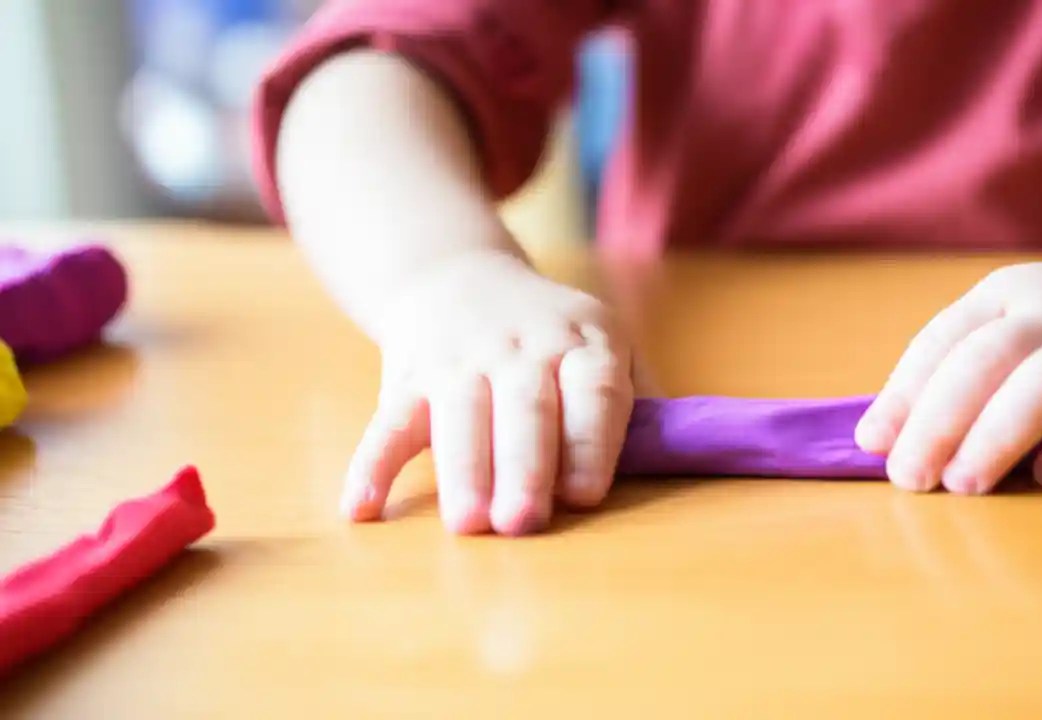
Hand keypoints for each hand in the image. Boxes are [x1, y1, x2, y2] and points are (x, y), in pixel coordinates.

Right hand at [342, 250, 635, 534]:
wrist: (458, 277)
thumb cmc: (549, 334)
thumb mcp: (602, 339)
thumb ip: (635, 393)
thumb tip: (672, 451)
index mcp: (583, 341)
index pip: (593, 391)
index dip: (591, 441)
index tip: (585, 494)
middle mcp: (522, 346)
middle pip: (526, 408)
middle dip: (525, 466)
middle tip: (524, 521)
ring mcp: (460, 359)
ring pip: (460, 414)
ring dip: (463, 470)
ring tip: (468, 524)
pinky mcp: (408, 375)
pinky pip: (387, 421)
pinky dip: (371, 464)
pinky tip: (362, 508)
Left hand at [855, 257, 1041, 493]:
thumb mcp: (1024, 327)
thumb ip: (964, 373)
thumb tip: (885, 437)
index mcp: (1010, 293)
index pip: (944, 339)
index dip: (904, 393)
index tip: (873, 444)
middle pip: (988, 359)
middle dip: (940, 421)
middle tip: (911, 477)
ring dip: (999, 435)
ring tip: (965, 484)